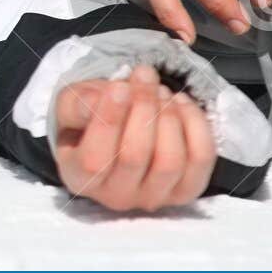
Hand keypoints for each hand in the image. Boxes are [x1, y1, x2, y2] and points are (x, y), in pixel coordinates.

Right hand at [53, 65, 215, 211]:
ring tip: (160, 91)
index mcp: (80, 178)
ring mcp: (154, 197)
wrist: (116, 133)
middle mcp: (116, 196)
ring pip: (170, 160)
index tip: (119, 86)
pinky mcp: (186, 190)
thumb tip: (98, 102)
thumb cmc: (89, 120)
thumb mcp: (71, 106)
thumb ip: (77, 104)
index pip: (94, 161)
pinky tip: (180, 103)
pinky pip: (200, 158)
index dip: (109, 121)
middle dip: (143, 107)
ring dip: (169, 115)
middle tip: (144, 76)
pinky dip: (195, 124)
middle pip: (135, 156)